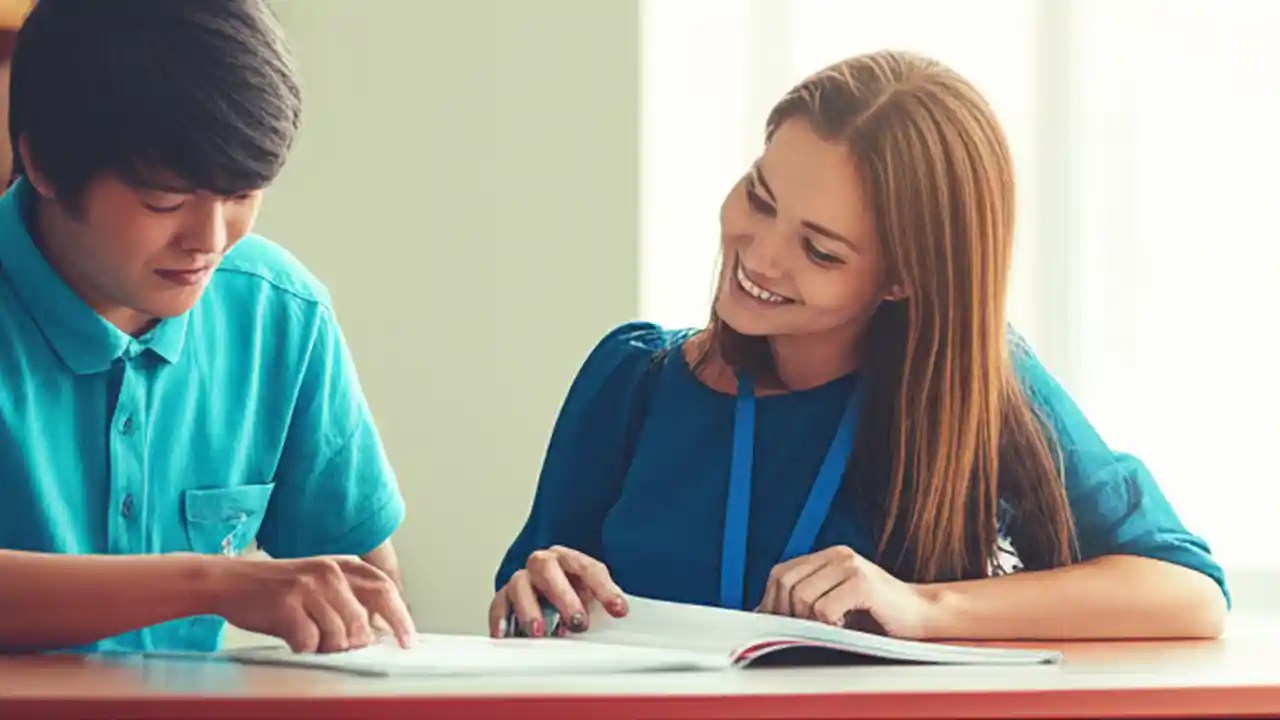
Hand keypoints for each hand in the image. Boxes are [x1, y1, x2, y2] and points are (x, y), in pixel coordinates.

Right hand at [209, 554, 415, 652]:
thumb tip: (379, 633)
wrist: (230, 582)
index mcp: (343, 565)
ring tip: (312, 641)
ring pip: (338, 635)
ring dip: (327, 648)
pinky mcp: (287, 604)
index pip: (384, 590)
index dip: (400, 617)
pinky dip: (305, 649)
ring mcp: (308, 587)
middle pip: (363, 620)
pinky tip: (295, 641)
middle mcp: (329, 572)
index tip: (408, 641)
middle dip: (360, 643)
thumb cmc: (278, 590)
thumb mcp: (320, 583)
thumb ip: (349, 600)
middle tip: (351, 652)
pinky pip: (310, 642)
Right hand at [489, 545, 627, 638]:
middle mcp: (544, 564)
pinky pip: (498, 605)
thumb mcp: (592, 595)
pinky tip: (507, 634)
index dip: (604, 589)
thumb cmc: (572, 594)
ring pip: (519, 585)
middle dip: (563, 597)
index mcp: (570, 560)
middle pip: (548, 570)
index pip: (588, 568)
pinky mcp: (504, 598)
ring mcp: (523, 580)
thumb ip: (602, 604)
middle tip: (577, 622)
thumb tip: (619, 617)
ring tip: (539, 632)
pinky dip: (501, 619)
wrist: (545, 592)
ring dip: (530, 609)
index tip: (618, 610)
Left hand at [757, 545, 934, 638]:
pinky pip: (824, 609)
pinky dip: (828, 627)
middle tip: (801, 633)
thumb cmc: (878, 617)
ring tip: (830, 630)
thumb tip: (765, 616)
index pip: (781, 573)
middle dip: (786, 614)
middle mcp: (837, 555)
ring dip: (809, 622)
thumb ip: (806, 602)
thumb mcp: (835, 604)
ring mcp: (850, 566)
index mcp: (828, 557)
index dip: (771, 601)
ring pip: (802, 597)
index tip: (775, 626)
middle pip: (786, 583)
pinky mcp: (863, 583)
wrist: (923, 616)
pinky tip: (845, 629)